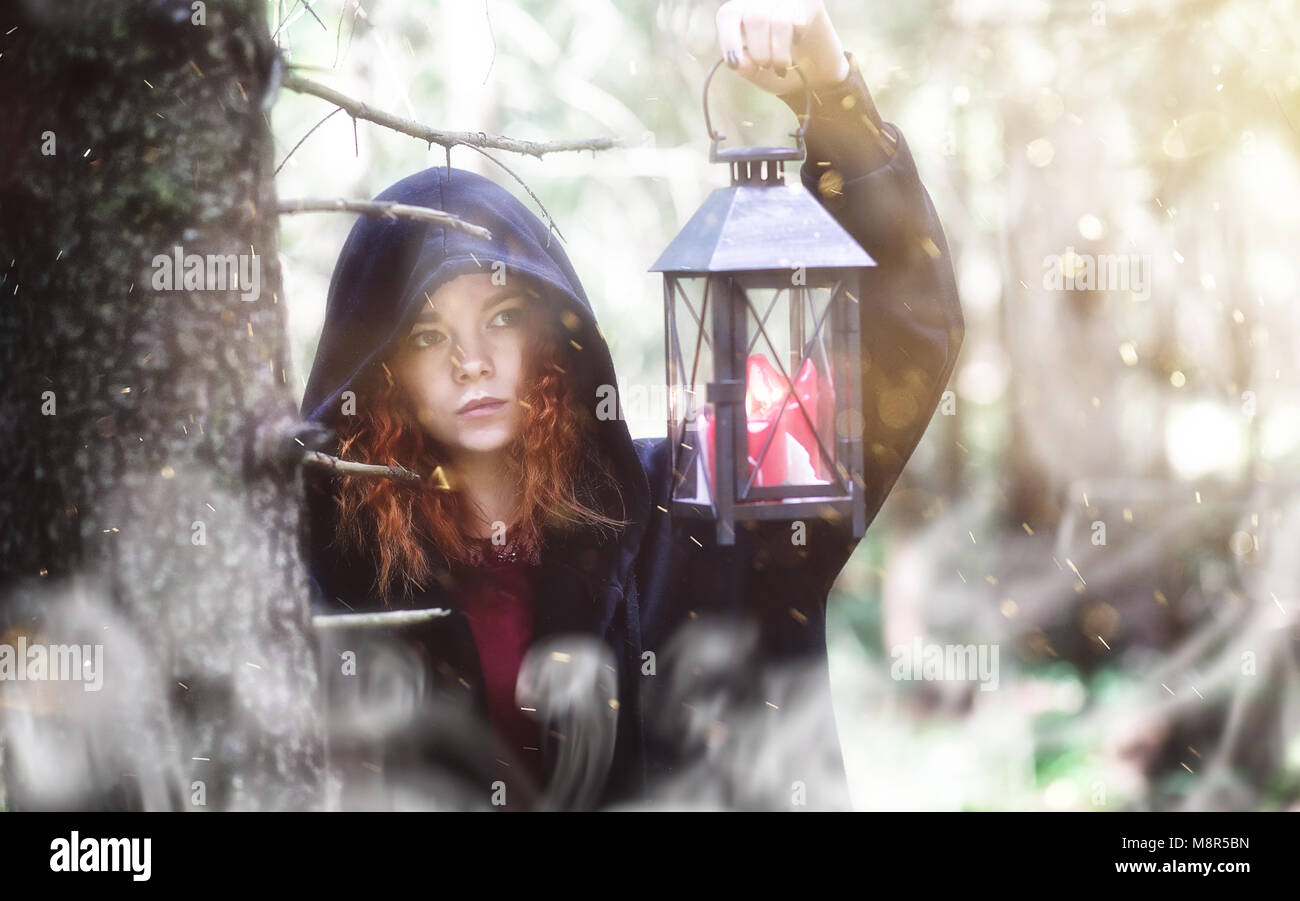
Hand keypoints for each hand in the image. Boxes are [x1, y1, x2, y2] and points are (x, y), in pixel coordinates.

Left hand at [714, 0, 850, 94]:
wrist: (816, 71)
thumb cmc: (779, 68)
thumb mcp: (759, 75)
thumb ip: (746, 69)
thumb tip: (739, 63)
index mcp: (741, 12)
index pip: (729, 15)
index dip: (728, 39)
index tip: (734, 63)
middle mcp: (761, 0)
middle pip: (754, 18)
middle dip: (759, 52)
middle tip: (767, 66)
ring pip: (777, 20)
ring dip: (779, 53)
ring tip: (781, 66)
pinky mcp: (809, 3)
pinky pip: (799, 21)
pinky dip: (797, 40)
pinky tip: (797, 43)